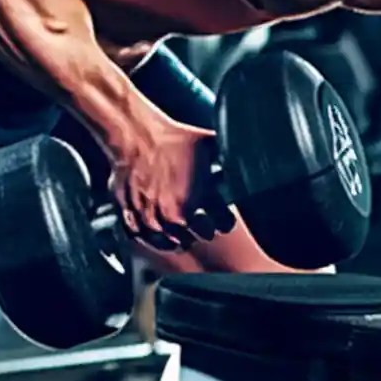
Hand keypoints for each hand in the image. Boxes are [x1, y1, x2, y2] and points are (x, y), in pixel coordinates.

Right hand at [111, 118, 235, 250]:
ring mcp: (151, 222)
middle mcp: (174, 217)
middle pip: (200, 237)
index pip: (223, 225)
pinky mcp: (132, 221)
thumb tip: (248, 160)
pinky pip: (147, 240)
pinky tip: (159, 225)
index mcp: (196, 201)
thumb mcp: (209, 145)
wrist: (135, 136)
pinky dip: (154, 235)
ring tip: (181, 221)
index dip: (225, 218)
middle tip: (201, 215)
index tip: (222, 213)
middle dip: (204, 226)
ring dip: (180, 234)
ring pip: (174, 244)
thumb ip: (229, 159)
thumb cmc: (172, 139)